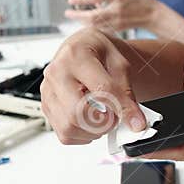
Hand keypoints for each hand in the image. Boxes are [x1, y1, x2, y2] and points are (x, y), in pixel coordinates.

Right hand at [39, 26, 146, 144]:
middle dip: (103, 123)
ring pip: (69, 128)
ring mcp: (48, 92)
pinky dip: (82, 135)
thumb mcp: (120, 64)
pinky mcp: (46, 108)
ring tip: (103, 118)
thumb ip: (127, 93)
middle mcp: (56, 73)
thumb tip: (136, 122)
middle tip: (115, 118)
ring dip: (93, 131)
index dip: (122, 108)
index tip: (137, 122)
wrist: (83, 48)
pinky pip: (64, 134)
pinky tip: (90, 121)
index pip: (101, 89)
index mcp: (76, 56)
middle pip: (77, 113)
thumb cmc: (98, 53)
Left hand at [64, 0, 158, 31]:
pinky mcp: (117, 28)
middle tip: (67, 13)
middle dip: (77, 15)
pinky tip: (85, 23)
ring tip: (75, 16)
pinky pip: (101, 29)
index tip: (71, 0)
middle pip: (93, 16)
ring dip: (83, 21)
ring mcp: (116, 21)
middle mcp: (116, 11)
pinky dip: (92, 26)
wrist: (152, 15)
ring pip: (95, 25)